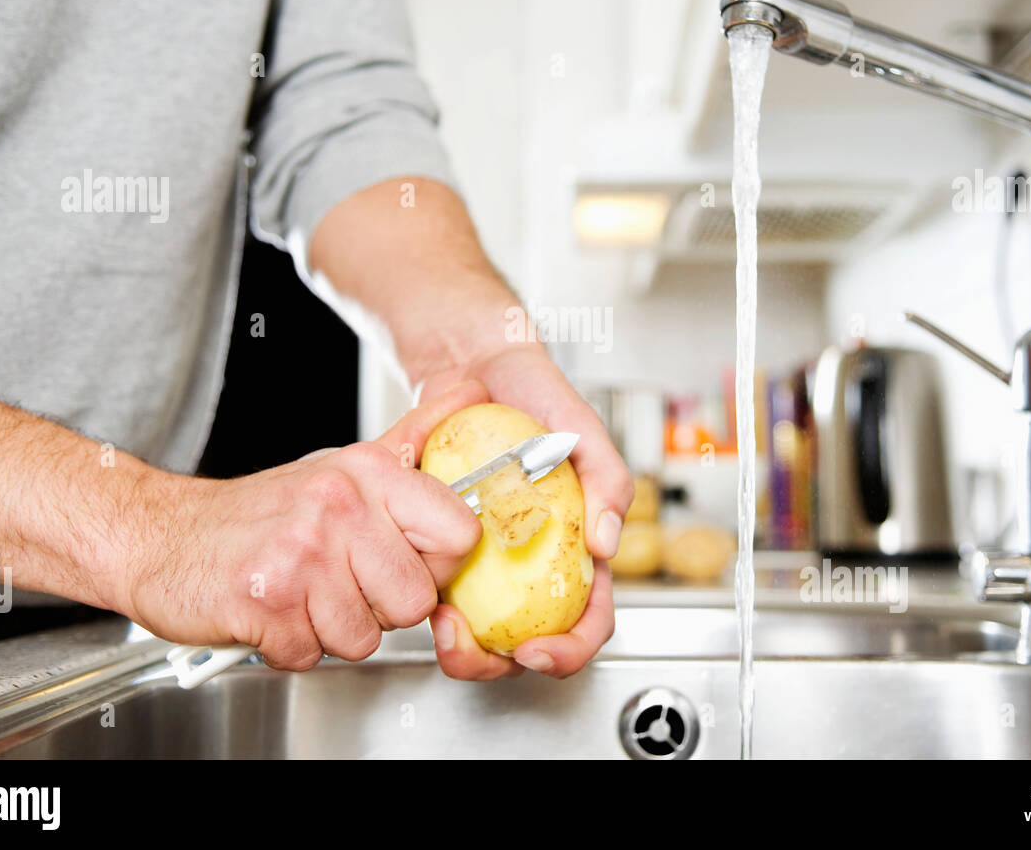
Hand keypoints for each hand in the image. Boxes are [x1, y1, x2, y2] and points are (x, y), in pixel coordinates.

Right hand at [113, 381, 489, 669]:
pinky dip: (291, 647)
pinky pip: (312, 655)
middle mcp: (340, 506)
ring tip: (304, 595)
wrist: (161, 535)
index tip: (406, 560)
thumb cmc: (260, 513)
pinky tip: (274, 613)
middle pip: (414, 600)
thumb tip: (473, 392)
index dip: (436, 564)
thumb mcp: (345, 465)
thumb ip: (415, 435)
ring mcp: (302, 554)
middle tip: (341, 582)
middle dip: (379, 607)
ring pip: (365, 637)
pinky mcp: (266, 602)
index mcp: (369, 473)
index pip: (458, 534)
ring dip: (332, 630)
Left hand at [423, 345, 633, 678]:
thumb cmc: (539, 397)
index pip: (590, 617)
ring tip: (439, 626)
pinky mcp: (454, 548)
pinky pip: (446, 590)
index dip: (571, 649)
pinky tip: (421, 595)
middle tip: (468, 650)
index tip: (537, 652)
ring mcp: (494, 561)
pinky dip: (433, 603)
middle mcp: (538, 564)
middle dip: (499, 663)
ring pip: (484, 630)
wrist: (479, 368)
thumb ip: (608, 480)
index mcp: (580, 548)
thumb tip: (609, 543)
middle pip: (531, 639)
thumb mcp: (582, 429)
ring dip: (463, 646)